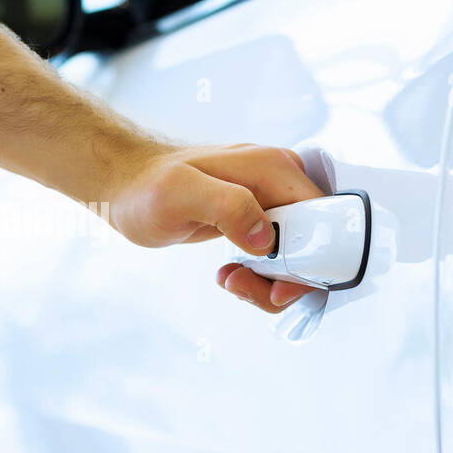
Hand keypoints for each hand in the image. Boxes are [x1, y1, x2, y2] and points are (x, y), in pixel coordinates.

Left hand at [106, 143, 322, 312]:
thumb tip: (267, 237)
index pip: (324, 219)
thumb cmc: (147, 186)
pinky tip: (230, 273)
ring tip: (230, 279)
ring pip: (299, 255)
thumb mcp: (180, 194)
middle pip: (316, 242)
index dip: (311, 259)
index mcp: (274, 168)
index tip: (274, 283)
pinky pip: (279, 257)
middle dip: (288, 278)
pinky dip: (261, 276)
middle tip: (243, 285)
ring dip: (270, 282)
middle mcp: (281, 181)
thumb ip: (228, 207)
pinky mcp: (258, 219)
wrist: (127, 185)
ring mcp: (271, 201)